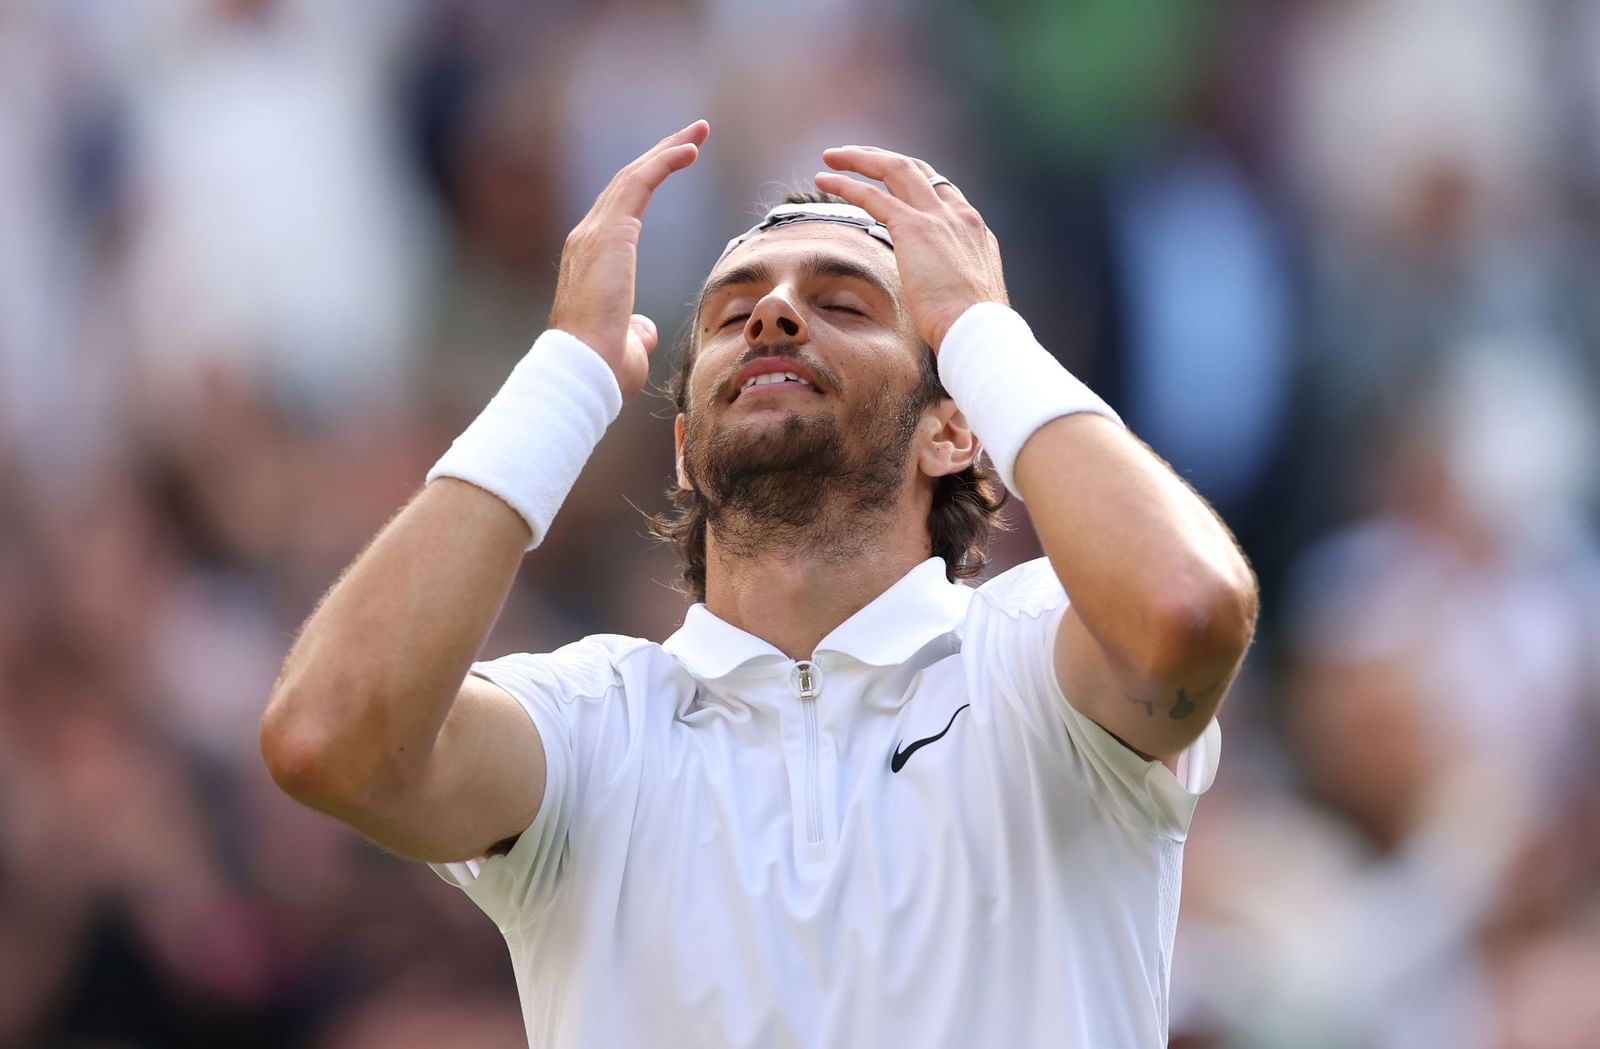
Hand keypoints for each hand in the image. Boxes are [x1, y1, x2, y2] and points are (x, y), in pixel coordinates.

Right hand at [548, 120, 709, 400]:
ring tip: (699, 132)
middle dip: (661, 155)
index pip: (623, 209)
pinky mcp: (610, 232)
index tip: (676, 163)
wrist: (583, 369)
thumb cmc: (603, 368)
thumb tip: (642, 327)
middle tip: (693, 136)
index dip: (649, 182)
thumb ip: (636, 329)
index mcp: (592, 261)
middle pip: (628, 183)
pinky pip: (639, 183)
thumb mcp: (627, 344)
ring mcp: (595, 232)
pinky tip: (689, 150)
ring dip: (667, 149)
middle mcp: (588, 238)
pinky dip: (664, 162)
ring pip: (634, 176)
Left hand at [815, 147, 1007, 351]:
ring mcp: (937, 218)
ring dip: (861, 158)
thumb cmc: (973, 330)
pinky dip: (846, 184)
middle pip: (918, 170)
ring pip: (895, 170)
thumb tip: (937, 300)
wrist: (979, 332)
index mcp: (974, 230)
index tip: (890, 179)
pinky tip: (824, 179)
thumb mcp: (967, 298)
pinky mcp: (914, 228)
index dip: (914, 180)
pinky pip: (872, 196)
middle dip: (883, 158)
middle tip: (856, 155)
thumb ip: (952, 285)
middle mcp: (958, 215)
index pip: (942, 190)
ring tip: (832, 156)